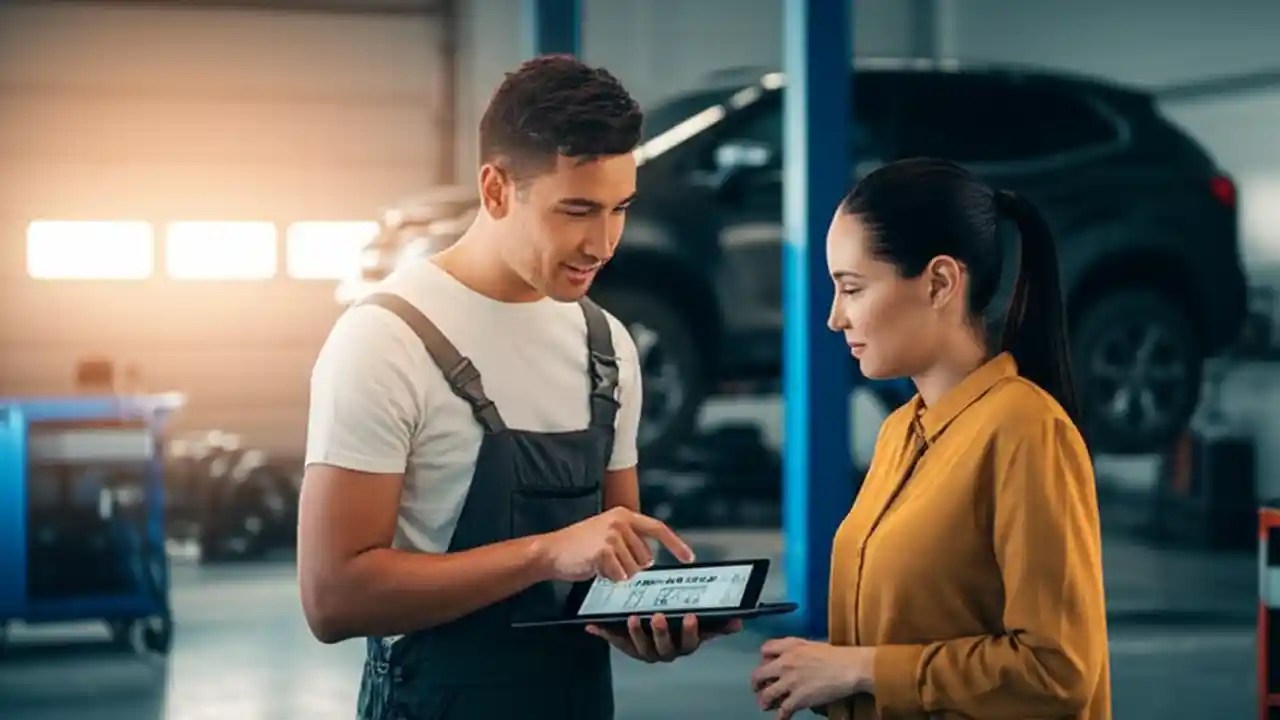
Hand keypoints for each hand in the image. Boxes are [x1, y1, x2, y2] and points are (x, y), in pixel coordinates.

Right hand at [537, 506, 694, 581]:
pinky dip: (609, 578)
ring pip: (633, 570)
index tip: (688, 557)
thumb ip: (630, 540)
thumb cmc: (579, 546)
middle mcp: (620, 522)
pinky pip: (619, 576)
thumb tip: (650, 560)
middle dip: (630, 566)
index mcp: (624, 515)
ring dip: (618, 573)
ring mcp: (612, 536)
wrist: (551, 551)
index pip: (658, 528)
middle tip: (608, 560)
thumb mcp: (607, 533)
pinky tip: (595, 568)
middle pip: (645, 558)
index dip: (675, 544)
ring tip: (599, 562)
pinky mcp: (604, 552)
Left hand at [586, 613, 742, 662]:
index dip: (689, 631)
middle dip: (660, 633)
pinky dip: (603, 633)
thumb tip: (738, 621)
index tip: (690, 616)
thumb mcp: (700, 623)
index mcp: (683, 645)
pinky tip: (593, 624)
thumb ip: (718, 622)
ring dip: (635, 634)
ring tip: (632, 617)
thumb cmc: (680, 624)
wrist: (655, 627)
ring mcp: (644, 650)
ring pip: (639, 647)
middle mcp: (664, 652)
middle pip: (663, 647)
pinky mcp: (625, 645)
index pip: (689, 642)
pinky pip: (614, 640)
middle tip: (657, 616)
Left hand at [750, 638, 873, 718]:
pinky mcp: (798, 698)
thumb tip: (789, 655)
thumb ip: (796, 648)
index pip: (764, 650)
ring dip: (764, 702)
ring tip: (765, 706)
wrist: (850, 667)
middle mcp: (785, 663)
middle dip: (756, 684)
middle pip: (758, 674)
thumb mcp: (812, 644)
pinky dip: (781, 717)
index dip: (763, 659)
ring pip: (766, 695)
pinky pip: (783, 710)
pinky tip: (781, 719)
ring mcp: (790, 682)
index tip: (767, 666)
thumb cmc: (837, 655)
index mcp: (790, 647)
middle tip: (758, 689)